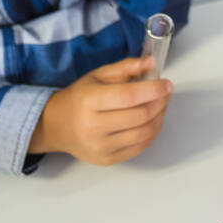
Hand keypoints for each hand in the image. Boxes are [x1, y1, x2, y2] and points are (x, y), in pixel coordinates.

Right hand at [35, 55, 171, 164]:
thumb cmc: (79, 98)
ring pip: (144, 133)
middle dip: (160, 102)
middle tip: (165, 93)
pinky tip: (152, 120)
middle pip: (140, 116)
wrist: (56, 126)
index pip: (129, 97)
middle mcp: (93, 127)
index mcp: (88, 101)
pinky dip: (152, 132)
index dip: (153, 90)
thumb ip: (125, 68)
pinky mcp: (107, 160)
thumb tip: (151, 63)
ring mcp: (101, 147)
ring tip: (160, 105)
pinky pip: (140, 147)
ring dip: (160, 117)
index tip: (166, 84)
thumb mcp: (98, 76)